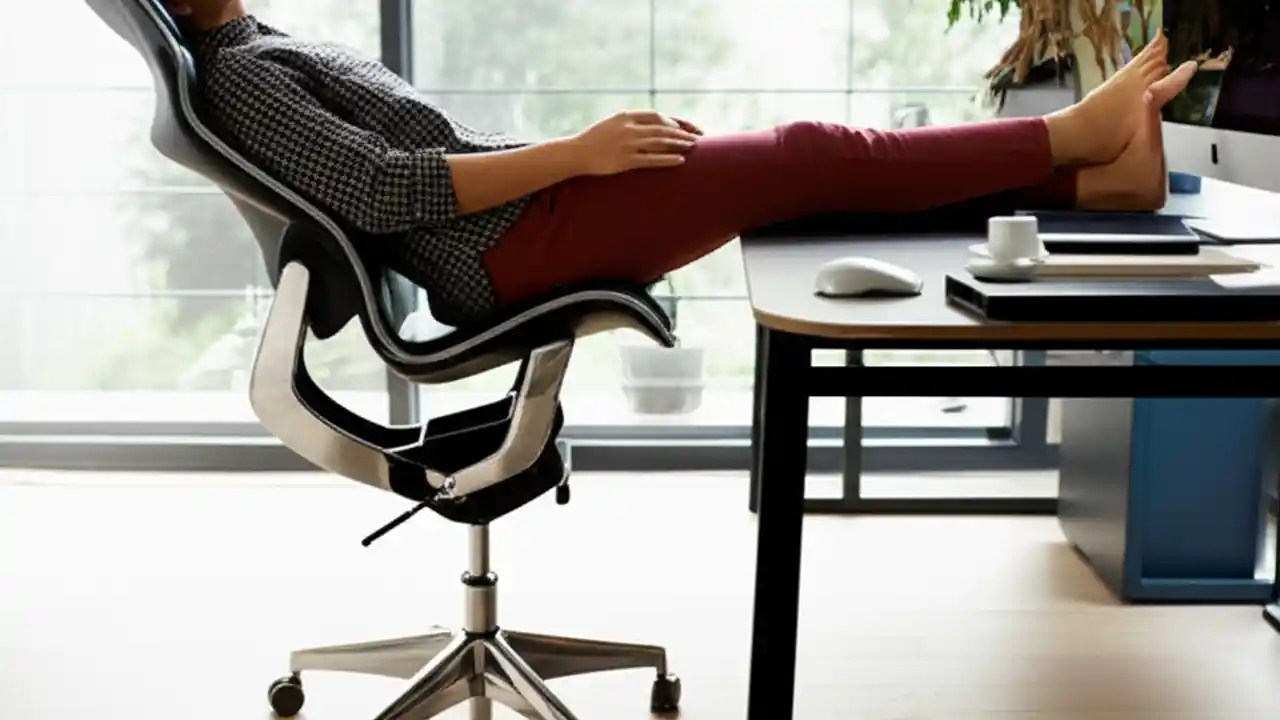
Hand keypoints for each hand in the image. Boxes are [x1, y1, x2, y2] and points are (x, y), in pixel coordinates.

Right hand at [569, 110, 701, 175]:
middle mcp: (628, 128)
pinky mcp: (625, 161)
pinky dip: (667, 159)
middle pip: (662, 127)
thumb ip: (630, 122)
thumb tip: (651, 125)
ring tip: (693, 147)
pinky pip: (651, 160)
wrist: (575, 154)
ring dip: (679, 143)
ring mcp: (627, 144)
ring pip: (660, 142)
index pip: (657, 115)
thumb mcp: (612, 124)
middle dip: (682, 132)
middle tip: (698, 137)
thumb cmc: (594, 140)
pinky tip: (680, 161)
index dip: (674, 121)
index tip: (686, 128)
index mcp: (626, 116)